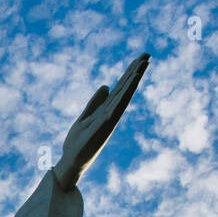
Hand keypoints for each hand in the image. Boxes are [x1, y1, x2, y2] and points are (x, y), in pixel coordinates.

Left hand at [53, 53, 149, 190]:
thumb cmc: (77, 143)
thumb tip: (106, 86)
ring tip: (143, 64)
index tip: (140, 59)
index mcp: (106, 111)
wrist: (70, 162)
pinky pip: (116, 108)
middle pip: (125, 89)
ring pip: (123, 96)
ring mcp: (108, 120)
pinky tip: (129, 84)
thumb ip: (95, 103)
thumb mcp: (85, 117)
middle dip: (135, 72)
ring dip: (133, 81)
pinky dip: (124, 95)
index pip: (120, 88)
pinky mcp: (103, 127)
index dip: (129, 74)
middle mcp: (110, 114)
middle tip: (147, 54)